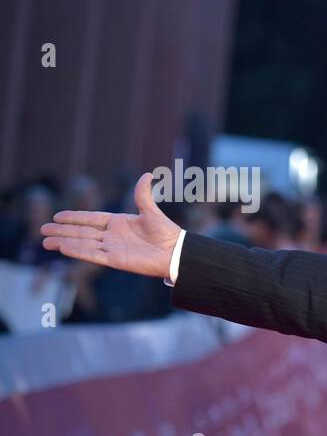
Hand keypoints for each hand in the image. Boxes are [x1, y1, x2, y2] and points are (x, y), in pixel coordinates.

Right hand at [41, 173, 180, 278]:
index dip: (74, 218)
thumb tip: (147, 174)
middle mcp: (112, 236)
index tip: (57, 217)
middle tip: (42, 231)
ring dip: (64, 242)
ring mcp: (112, 248)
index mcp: (118, 223)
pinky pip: (93, 255)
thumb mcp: (151, 211)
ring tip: (45, 242)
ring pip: (83, 244)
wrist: (175, 252)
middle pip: (82, 232)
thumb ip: (143, 194)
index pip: (90, 219)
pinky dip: (78, 252)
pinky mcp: (116, 260)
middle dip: (62, 231)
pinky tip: (63, 248)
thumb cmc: (166, 233)